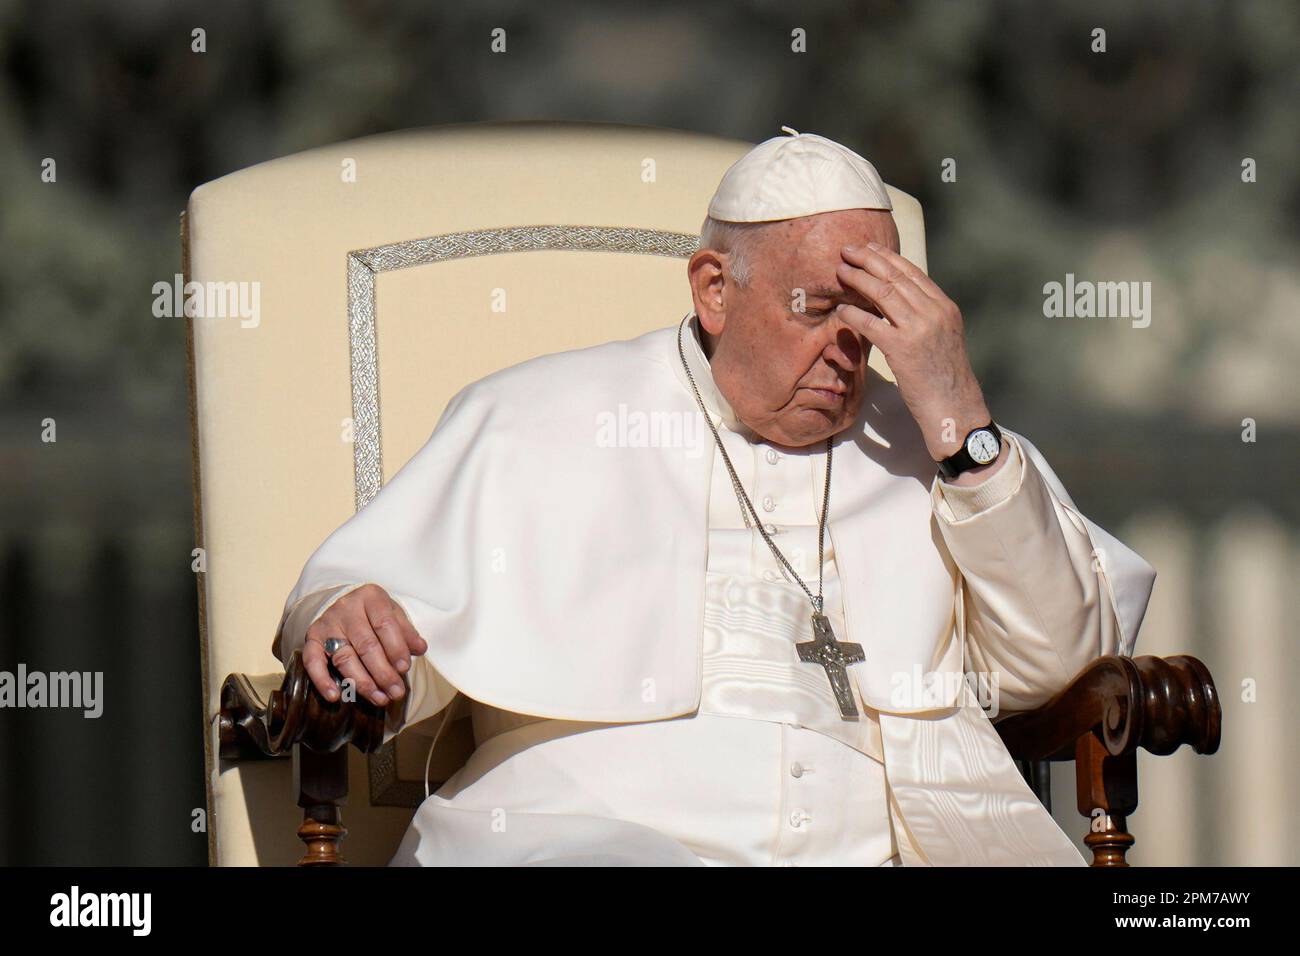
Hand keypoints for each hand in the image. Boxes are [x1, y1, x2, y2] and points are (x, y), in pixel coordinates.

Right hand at [302, 584, 427, 705]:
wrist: (341, 601)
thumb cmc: (373, 613)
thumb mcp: (393, 613)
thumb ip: (406, 631)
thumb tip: (420, 649)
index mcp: (371, 597)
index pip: (385, 624)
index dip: (396, 648)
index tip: (404, 669)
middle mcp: (346, 609)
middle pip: (366, 645)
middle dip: (383, 673)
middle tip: (396, 692)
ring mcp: (327, 624)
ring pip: (344, 658)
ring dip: (362, 682)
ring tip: (379, 698)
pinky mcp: (312, 638)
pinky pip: (312, 661)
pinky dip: (322, 680)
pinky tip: (335, 697)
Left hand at [834, 241, 996, 466]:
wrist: (955, 407)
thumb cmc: (944, 378)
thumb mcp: (943, 338)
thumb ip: (925, 317)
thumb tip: (899, 303)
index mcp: (945, 307)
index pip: (913, 272)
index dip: (888, 258)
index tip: (869, 249)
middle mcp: (935, 312)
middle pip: (896, 276)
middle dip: (869, 260)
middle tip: (848, 250)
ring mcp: (920, 329)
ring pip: (884, 293)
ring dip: (859, 279)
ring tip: (841, 271)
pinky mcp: (903, 349)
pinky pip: (872, 324)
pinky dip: (854, 313)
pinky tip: (841, 309)